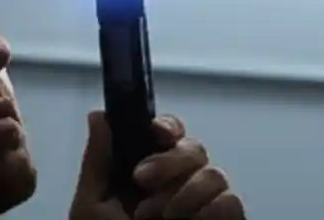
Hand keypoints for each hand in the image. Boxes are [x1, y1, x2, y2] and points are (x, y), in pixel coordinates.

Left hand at [70, 110, 244, 219]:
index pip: (171, 135)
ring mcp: (204, 207)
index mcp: (150, 174)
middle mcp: (181, 185)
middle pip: (195, 148)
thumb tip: (99, 114)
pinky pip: (231, 203)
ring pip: (215, 174)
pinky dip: (210, 211)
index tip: (154, 132)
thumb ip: (98, 161)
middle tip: (142, 181)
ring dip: (183, 193)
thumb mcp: (91, 208)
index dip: (169, 126)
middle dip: (169, 160)